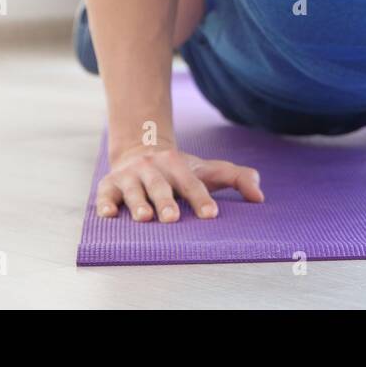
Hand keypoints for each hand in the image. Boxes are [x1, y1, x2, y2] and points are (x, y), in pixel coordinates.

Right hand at [95, 143, 264, 222]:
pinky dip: (105, 204)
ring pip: (134, 191)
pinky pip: (105, 195)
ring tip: (145, 218)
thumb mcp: (208, 170)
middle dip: (166, 201)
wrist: (141, 148)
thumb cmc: (180, 169)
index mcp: (178, 165)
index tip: (211, 215)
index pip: (192, 183)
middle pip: (161, 186)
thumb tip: (260, 197)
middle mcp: (153, 169)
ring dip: (138, 204)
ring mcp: (130, 176)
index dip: (201, 198)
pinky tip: (109, 214)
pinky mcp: (110, 185)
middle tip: (173, 218)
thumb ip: (237, 179)